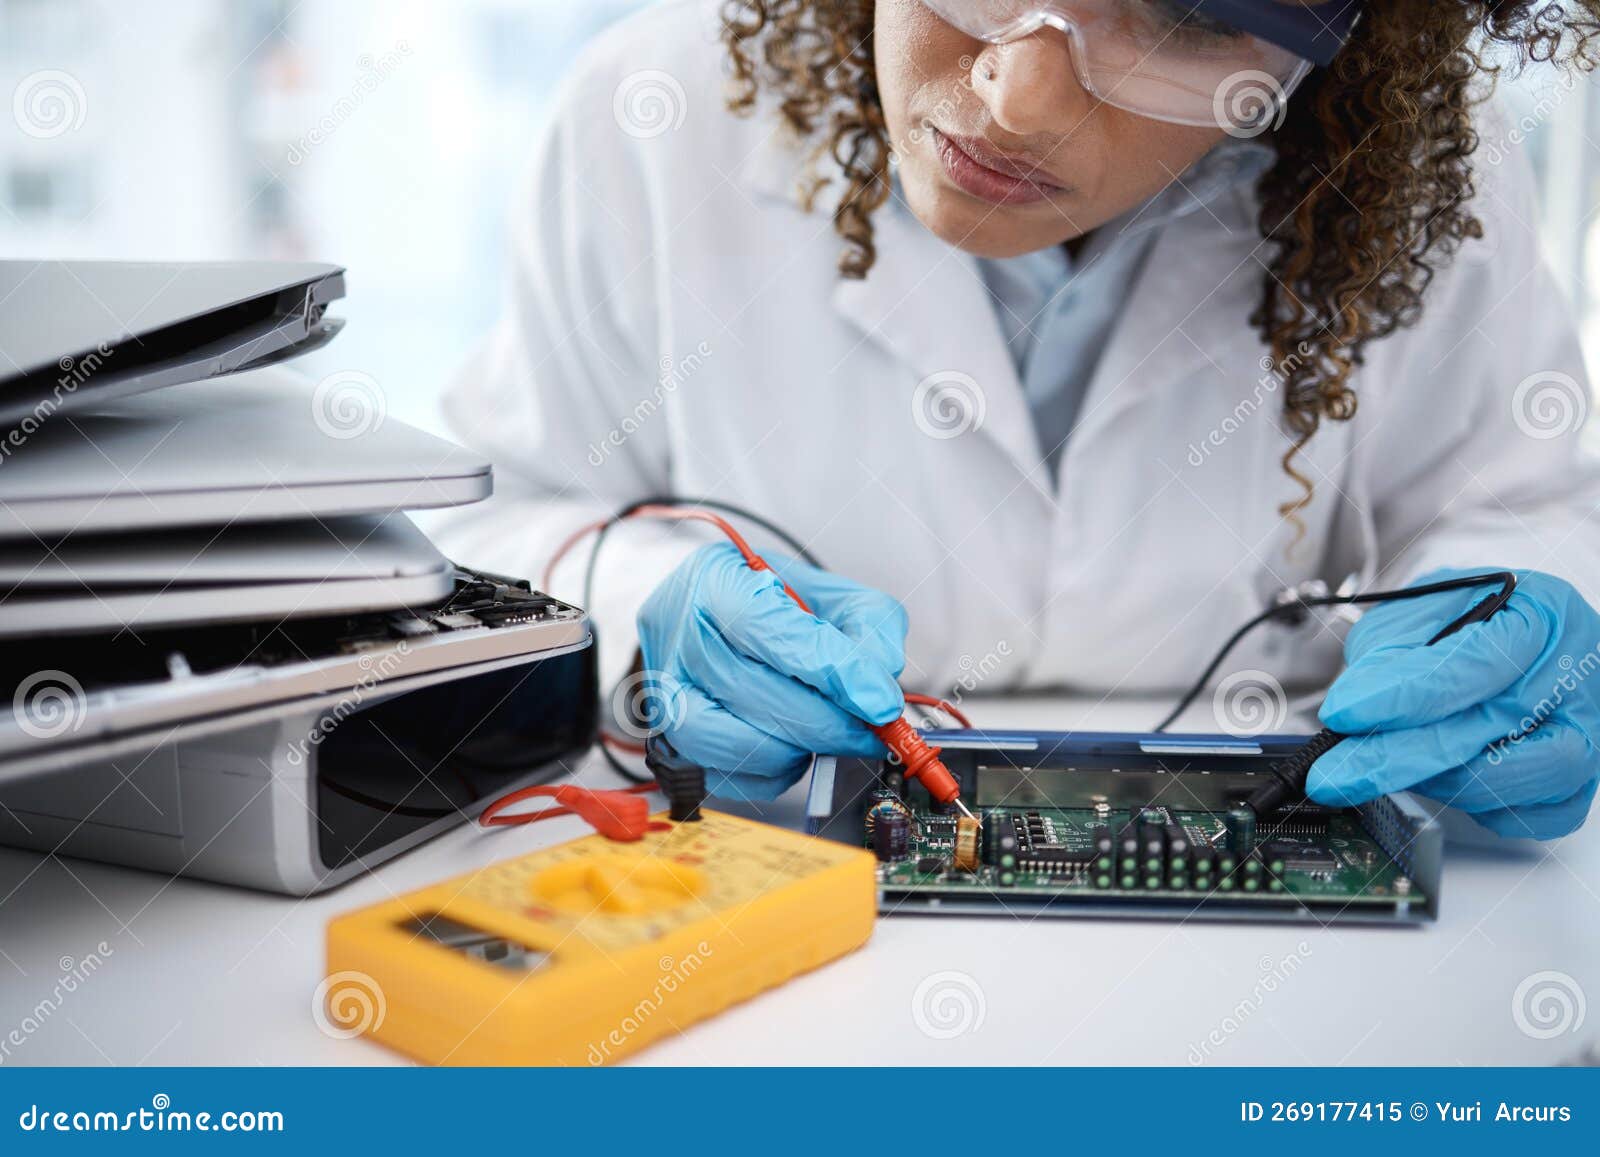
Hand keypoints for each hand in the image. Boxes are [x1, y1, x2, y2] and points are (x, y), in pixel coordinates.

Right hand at [634, 542, 906, 800]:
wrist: (708, 619)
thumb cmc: (767, 604)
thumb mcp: (828, 591)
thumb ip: (867, 624)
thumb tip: (880, 679)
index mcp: (716, 582)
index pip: (772, 629)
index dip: (832, 670)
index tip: (879, 701)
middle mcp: (680, 637)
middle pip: (753, 691)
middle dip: (827, 721)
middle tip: (870, 728)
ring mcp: (666, 694)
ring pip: (731, 742)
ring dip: (796, 749)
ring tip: (828, 734)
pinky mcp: (671, 742)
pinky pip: (727, 777)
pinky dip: (774, 771)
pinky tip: (794, 746)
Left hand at [1308, 567, 1599, 839]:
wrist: (1528, 632)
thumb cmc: (1478, 616)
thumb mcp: (1427, 606)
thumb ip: (1391, 647)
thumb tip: (1353, 702)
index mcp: (1537, 614)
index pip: (1469, 665)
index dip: (1400, 696)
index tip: (1343, 714)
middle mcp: (1572, 674)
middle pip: (1485, 729)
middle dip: (1393, 757)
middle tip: (1333, 774)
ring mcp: (1584, 731)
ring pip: (1513, 780)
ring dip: (1436, 780)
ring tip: (1389, 764)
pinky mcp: (1580, 779)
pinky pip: (1531, 816)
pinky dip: (1480, 809)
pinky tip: (1445, 780)